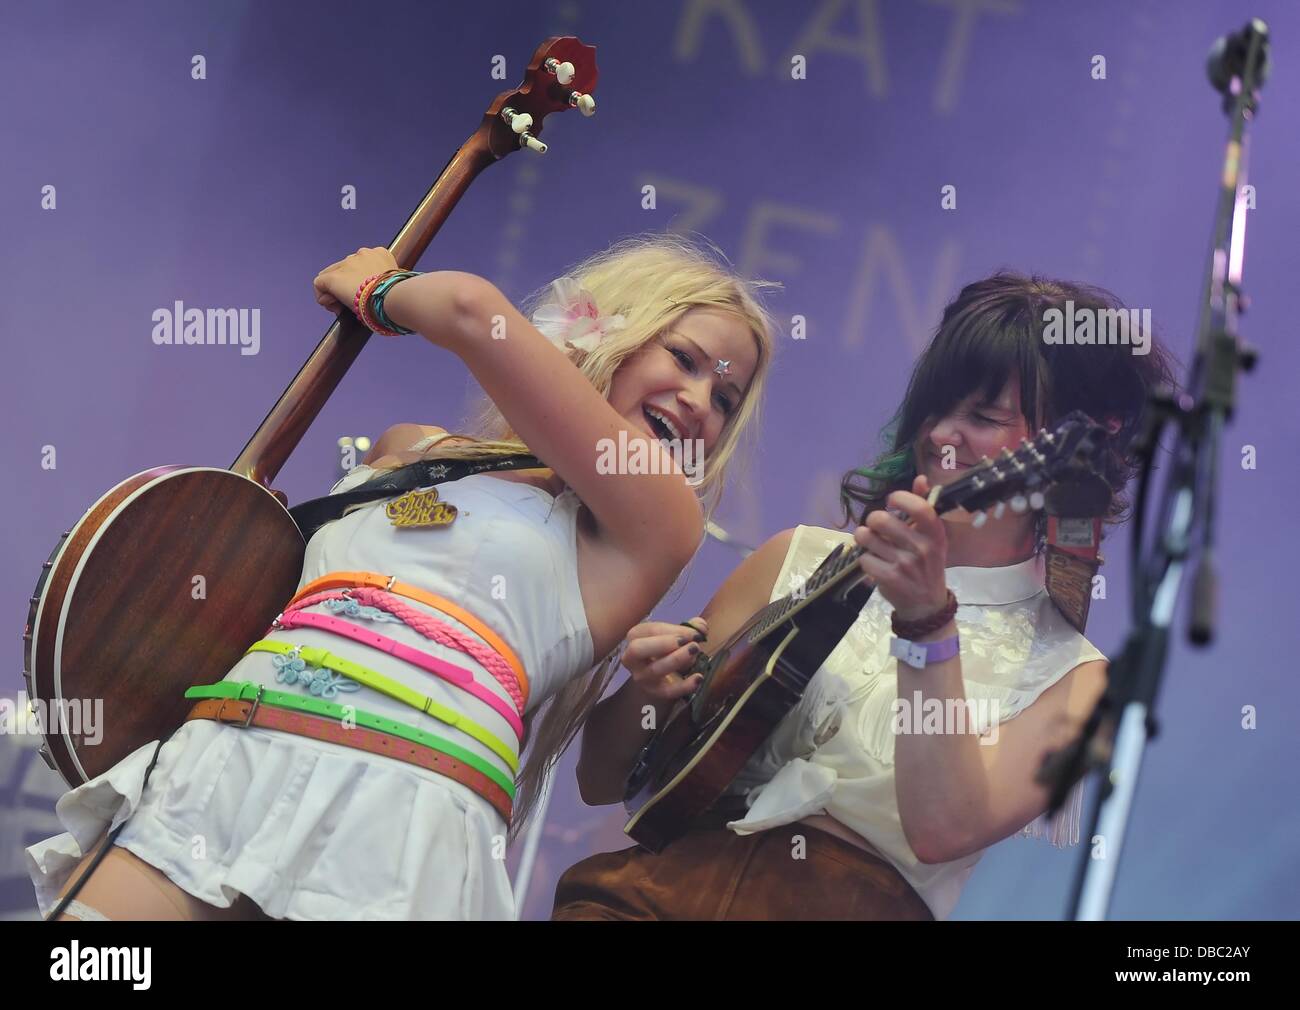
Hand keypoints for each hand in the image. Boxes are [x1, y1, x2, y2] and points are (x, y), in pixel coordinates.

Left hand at [313, 247, 399, 314]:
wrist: (394, 297)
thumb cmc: (400, 297)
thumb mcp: (396, 285)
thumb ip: (385, 285)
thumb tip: (380, 297)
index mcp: (380, 255)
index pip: (362, 265)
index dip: (360, 281)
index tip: (365, 295)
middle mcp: (362, 254)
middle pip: (346, 270)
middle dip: (347, 286)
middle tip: (352, 303)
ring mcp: (347, 264)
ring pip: (332, 276)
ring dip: (335, 292)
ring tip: (342, 307)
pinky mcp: (334, 277)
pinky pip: (319, 284)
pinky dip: (323, 297)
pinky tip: (333, 307)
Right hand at [621, 617, 707, 702]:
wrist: (665, 672)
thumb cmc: (668, 647)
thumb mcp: (677, 633)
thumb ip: (690, 627)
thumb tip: (700, 628)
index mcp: (636, 636)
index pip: (651, 630)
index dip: (674, 630)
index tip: (695, 633)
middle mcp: (632, 657)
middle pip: (638, 649)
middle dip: (664, 644)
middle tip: (688, 641)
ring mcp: (641, 676)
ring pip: (654, 669)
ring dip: (677, 660)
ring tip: (695, 652)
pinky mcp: (654, 692)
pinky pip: (667, 691)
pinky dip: (684, 686)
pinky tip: (698, 677)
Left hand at [854, 474, 949, 622]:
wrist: (926, 604)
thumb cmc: (926, 564)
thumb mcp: (931, 537)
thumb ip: (924, 507)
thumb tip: (920, 479)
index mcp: (935, 534)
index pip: (920, 508)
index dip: (900, 498)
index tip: (891, 500)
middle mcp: (923, 548)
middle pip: (881, 520)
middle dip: (872, 520)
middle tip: (876, 526)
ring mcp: (905, 565)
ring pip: (867, 538)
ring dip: (864, 538)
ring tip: (872, 543)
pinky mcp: (889, 578)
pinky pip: (864, 558)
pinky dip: (865, 559)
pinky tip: (875, 563)